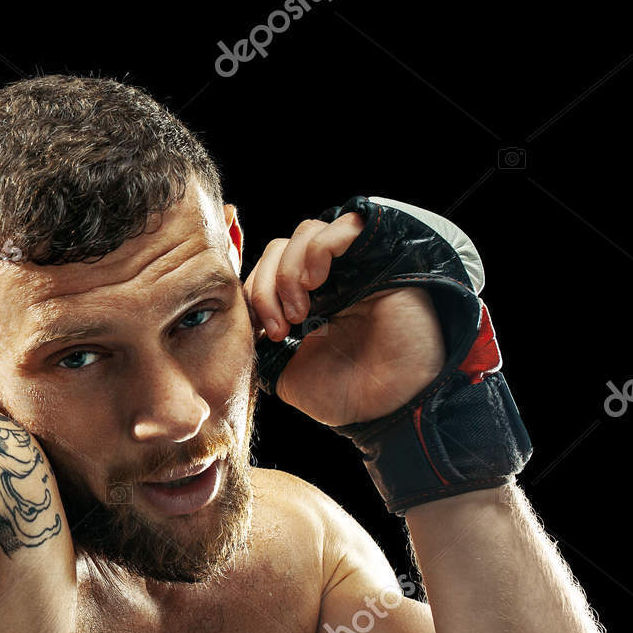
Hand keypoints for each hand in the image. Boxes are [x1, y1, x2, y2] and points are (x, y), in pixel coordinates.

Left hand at [244, 213, 444, 425]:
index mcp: (307, 300)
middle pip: (280, 247)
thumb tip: (241, 328)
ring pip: (307, 232)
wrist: (392, 406)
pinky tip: (316, 283)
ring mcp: (356, 266)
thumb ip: (262, 348)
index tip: (262, 334)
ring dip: (288, 271)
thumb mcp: (286, 374)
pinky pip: (345, 226)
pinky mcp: (384, 258)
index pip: (265, 270)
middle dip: (266, 286)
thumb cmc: (347, 395)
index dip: (253, 293)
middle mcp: (331, 278)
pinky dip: (319, 251)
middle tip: (279, 329)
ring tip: (299, 313)